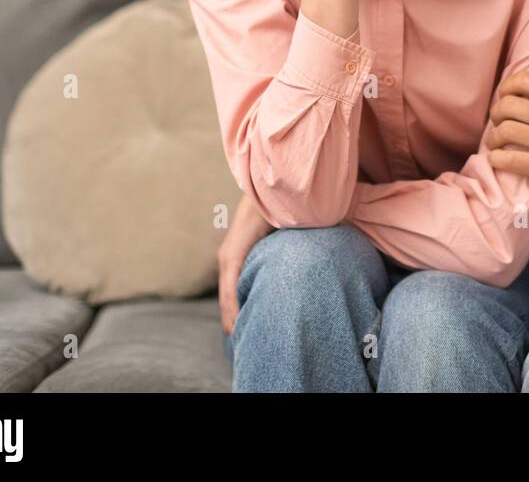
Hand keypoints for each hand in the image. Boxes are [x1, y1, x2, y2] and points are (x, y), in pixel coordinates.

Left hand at [217, 194, 274, 336]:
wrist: (271, 189)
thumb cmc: (281, 209)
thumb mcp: (282, 238)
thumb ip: (283, 253)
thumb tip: (301, 265)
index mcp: (240, 254)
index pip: (237, 289)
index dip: (241, 309)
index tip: (246, 328)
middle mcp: (229, 257)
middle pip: (229, 298)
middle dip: (234, 319)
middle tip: (242, 339)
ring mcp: (228, 257)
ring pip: (227, 297)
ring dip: (231, 318)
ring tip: (238, 338)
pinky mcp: (231, 256)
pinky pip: (230, 289)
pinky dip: (232, 308)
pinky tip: (235, 324)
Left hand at [485, 49, 528, 196]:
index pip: (522, 80)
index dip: (508, 85)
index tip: (506, 94)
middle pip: (506, 105)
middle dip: (497, 111)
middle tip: (499, 118)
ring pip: (503, 131)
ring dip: (494, 136)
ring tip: (496, 139)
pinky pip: (507, 159)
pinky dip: (496, 158)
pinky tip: (498, 157)